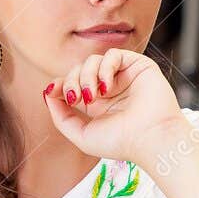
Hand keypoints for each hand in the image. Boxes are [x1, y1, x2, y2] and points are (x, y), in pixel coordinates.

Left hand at [42, 50, 187, 171]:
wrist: (150, 138)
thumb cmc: (121, 142)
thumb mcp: (81, 136)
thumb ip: (61, 118)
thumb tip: (48, 95)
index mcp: (98, 105)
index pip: (73, 84)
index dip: (61, 84)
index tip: (54, 91)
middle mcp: (110, 89)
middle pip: (79, 71)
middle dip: (72, 81)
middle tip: (77, 98)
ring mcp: (123, 76)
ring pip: (93, 61)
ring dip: (87, 75)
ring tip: (94, 95)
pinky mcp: (137, 65)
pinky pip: (113, 54)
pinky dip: (105, 67)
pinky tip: (107, 86)